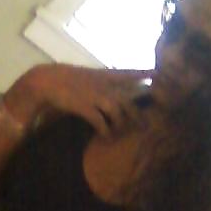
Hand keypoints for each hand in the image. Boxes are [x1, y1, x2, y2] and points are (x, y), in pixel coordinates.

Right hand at [16, 63, 152, 137]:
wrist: (47, 81)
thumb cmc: (68, 79)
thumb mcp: (91, 76)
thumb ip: (105, 81)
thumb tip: (117, 91)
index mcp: (107, 76)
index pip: (133, 73)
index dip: (149, 76)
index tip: (163, 79)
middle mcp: (105, 85)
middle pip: (130, 101)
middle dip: (138, 116)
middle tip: (145, 128)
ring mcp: (96, 96)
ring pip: (118, 114)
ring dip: (121, 127)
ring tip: (119, 134)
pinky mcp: (86, 107)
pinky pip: (102, 123)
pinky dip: (106, 133)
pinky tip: (106, 137)